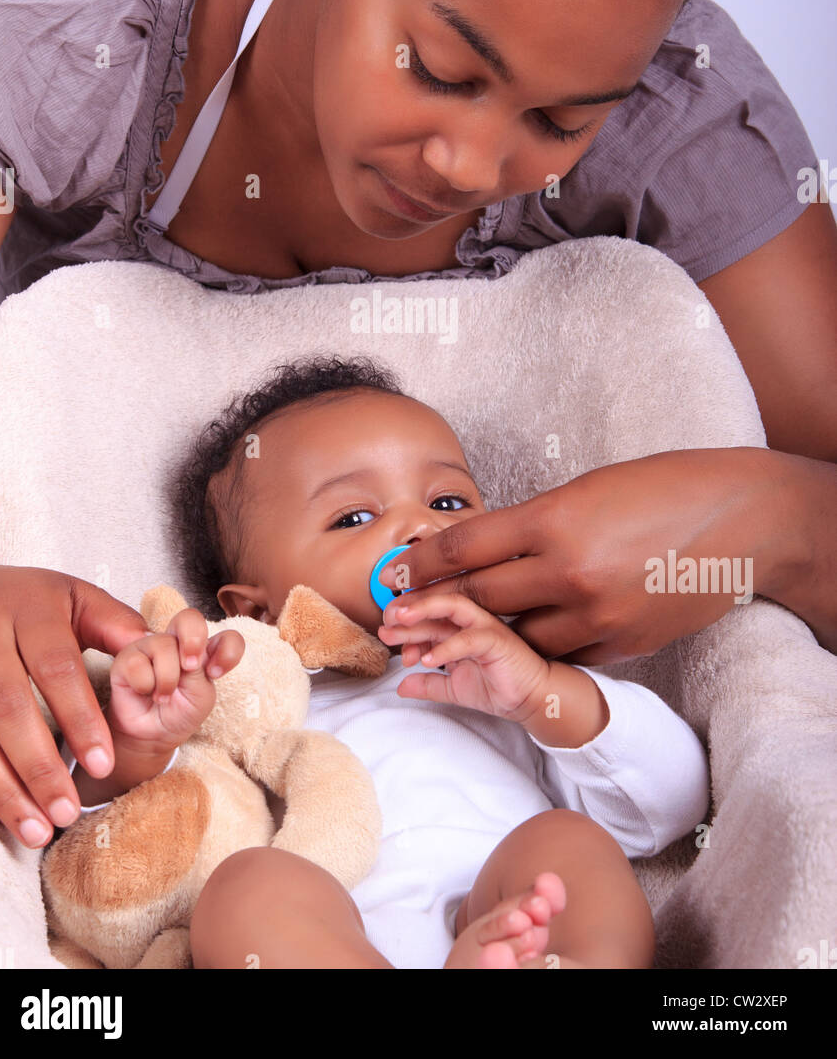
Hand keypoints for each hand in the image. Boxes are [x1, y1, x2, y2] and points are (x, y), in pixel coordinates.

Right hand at [0, 557, 148, 847]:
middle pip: (7, 704)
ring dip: (5, 787)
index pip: (56, 666)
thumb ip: (116, 624)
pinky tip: (8, 815)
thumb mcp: (76, 597)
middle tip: (70, 809)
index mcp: (28, 609)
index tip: (103, 764)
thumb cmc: (32, 601)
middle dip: (39, 763)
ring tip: (39, 831)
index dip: (80, 717)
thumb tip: (156, 651)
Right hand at [105, 608, 243, 755]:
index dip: (227, 651)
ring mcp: (152, 646)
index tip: (216, 674)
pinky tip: (143, 691)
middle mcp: (179, 643)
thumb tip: (186, 657)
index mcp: (204, 652)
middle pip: (189, 618)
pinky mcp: (128, 657)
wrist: (151, 735)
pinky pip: (138, 663)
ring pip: (163, 646)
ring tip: (161, 696)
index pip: (227, 638)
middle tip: (189, 667)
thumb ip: (200, 673)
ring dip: (166, 680)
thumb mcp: (200, 697)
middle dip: (193, 640)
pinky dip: (144, 684)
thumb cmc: (179, 714)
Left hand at [377, 590, 549, 723]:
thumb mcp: (452, 687)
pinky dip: (446, 646)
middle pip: (433, 606)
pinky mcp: (497, 640)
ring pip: (452, 607)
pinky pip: (469, 638)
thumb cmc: (496, 686)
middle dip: (406, 613)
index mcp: (458, 625)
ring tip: (400, 621)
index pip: (426, 614)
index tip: (385, 633)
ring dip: (424, 611)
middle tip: (385, 624)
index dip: (404, 621)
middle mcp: (470, 619)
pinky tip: (426, 659)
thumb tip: (400, 687)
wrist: (530, 699)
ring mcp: (484, 625)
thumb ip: (428, 684)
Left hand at [378, 449, 788, 663]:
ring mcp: (596, 616)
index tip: (397, 571)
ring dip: (487, 632)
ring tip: (455, 632)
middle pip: (480, 597)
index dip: (423, 562)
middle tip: (404, 611)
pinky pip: (562, 653)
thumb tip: (486, 545)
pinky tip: (525, 637)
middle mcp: (568, 572)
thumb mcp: (588, 489)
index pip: (466, 547)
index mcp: (554, 519)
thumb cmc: (666, 487)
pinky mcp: (622, 645)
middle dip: (437, 605)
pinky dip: (541, 644)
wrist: (744, 521)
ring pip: (517, 635)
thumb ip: (535, 522)